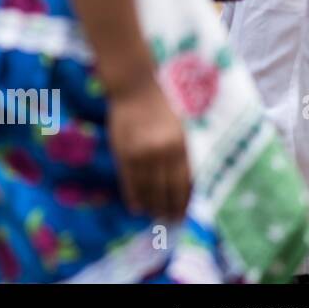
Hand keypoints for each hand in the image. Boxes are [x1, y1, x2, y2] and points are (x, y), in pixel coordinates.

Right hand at [107, 74, 190, 220]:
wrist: (135, 87)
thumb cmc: (160, 105)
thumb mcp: (179, 129)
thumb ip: (180, 154)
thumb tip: (182, 183)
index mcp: (181, 147)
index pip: (185, 183)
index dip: (183, 202)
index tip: (182, 214)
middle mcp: (163, 153)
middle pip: (166, 189)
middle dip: (168, 208)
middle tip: (168, 220)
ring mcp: (141, 153)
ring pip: (147, 188)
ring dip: (150, 205)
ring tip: (152, 216)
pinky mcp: (123, 152)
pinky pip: (129, 180)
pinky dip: (132, 195)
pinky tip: (135, 206)